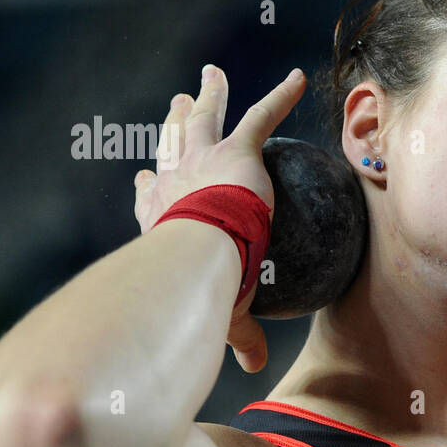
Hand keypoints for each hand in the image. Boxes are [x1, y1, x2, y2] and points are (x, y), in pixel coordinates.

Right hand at [133, 64, 305, 372]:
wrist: (200, 256)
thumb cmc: (200, 289)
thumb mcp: (221, 311)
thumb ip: (241, 334)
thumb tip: (255, 370)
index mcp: (163, 218)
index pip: (154, 197)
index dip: (151, 186)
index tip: (145, 177)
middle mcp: (175, 182)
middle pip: (172, 146)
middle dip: (176, 124)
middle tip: (178, 103)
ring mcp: (203, 161)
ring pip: (205, 119)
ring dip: (210, 96)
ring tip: (211, 76)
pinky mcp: (237, 151)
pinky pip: (263, 116)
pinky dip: (283, 96)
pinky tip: (301, 78)